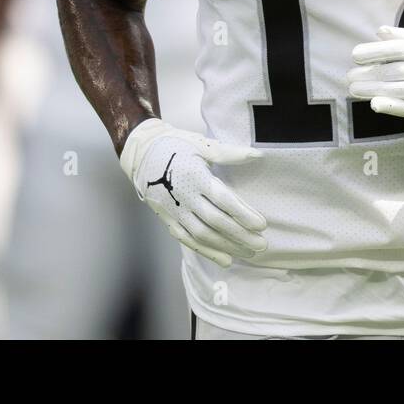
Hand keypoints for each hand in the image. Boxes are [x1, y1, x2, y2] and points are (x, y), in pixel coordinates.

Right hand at [122, 118, 267, 267]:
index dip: (243, 214)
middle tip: (262, 245)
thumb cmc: (176, 145)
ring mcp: (174, 210)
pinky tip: (226, 259)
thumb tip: (257, 155)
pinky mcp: (167, 219)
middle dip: (240, 235)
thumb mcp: (203, 145)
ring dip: (227, 246)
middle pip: (215, 221)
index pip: (223, 200)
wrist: (142, 153)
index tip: (262, 225)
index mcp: (195, 176)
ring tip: (249, 252)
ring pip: (202, 234)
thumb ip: (230, 153)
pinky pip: (188, 239)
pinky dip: (207, 251)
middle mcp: (184, 196)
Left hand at [347, 26, 403, 123]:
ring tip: (355, 89)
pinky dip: (394, 106)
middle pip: (397, 71)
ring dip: (375, 90)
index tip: (355, 55)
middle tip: (349, 77)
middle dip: (370, 74)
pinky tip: (375, 104)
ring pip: (402, 89)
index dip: (375, 52)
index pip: (400, 49)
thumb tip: (380, 31)